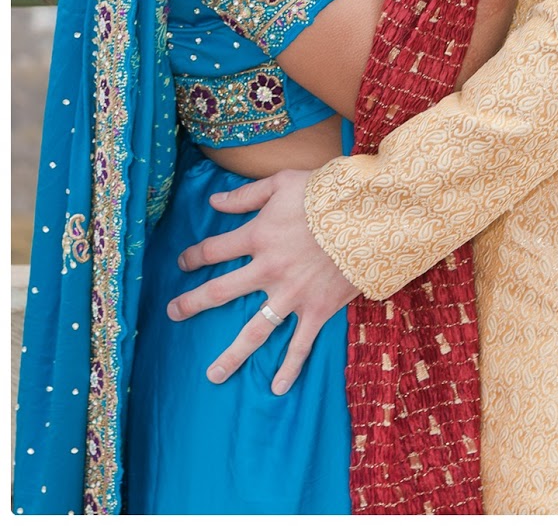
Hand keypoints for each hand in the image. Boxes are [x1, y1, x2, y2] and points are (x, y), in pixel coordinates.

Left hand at [166, 169, 358, 394]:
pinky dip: (290, 367)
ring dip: (232, 355)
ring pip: (254, 331)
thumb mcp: (283, 183)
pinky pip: (300, 344)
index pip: (213, 250)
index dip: (194, 256)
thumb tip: (213, 202)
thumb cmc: (327, 194)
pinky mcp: (317, 309)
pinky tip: (277, 388)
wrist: (370, 214)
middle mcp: (267, 270)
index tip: (184, 262)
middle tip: (174, 313)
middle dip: (192, 303)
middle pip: (220, 292)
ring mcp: (291, 294)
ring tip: (213, 375)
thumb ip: (247, 195)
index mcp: (257, 237)